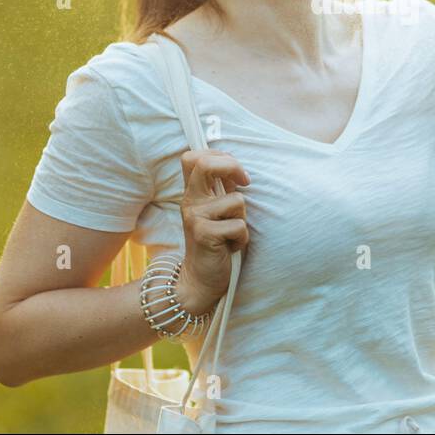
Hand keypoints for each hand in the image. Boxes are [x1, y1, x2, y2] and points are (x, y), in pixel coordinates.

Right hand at [174, 149, 250, 314]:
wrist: (201, 278)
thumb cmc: (216, 242)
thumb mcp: (217, 210)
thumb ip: (222, 187)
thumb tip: (235, 166)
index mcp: (193, 192)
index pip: (193, 157)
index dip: (219, 155)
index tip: (236, 173)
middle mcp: (190, 201)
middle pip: (205, 164)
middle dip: (232, 167)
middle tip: (245, 183)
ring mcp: (195, 217)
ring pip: (236, 200)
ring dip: (243, 218)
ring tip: (232, 232)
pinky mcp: (204, 235)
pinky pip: (238, 226)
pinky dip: (242, 238)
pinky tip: (230, 247)